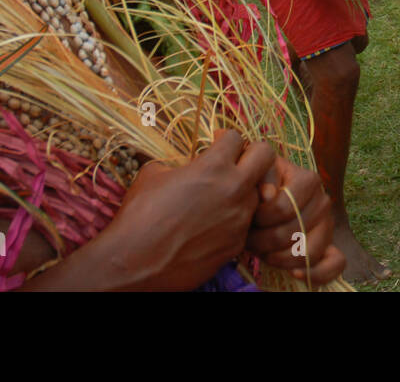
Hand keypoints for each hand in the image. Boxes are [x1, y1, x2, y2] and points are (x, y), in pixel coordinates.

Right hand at [103, 129, 273, 289]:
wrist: (134, 263)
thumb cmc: (139, 216)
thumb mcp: (153, 175)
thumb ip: (179, 164)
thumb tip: (187, 166)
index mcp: (213, 167)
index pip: (235, 136)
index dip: (223, 138)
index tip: (215, 144)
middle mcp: (235, 189)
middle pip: (265, 155)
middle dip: (252, 153)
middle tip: (235, 160)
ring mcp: (240, 219)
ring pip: (259, 192)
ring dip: (245, 189)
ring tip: (220, 197)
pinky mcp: (237, 244)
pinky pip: (245, 223)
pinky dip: (234, 219)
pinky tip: (212, 225)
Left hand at [247, 156, 345, 284]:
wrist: (268, 201)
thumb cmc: (262, 188)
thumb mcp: (259, 175)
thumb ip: (262, 179)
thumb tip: (268, 195)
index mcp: (309, 181)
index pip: (282, 208)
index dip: (260, 219)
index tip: (249, 218)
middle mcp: (323, 202)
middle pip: (293, 233)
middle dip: (264, 242)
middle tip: (250, 240)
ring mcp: (328, 226)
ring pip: (310, 252)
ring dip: (280, 259)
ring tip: (263, 253)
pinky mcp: (329, 246)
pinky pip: (335, 263)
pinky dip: (317, 273)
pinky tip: (295, 273)